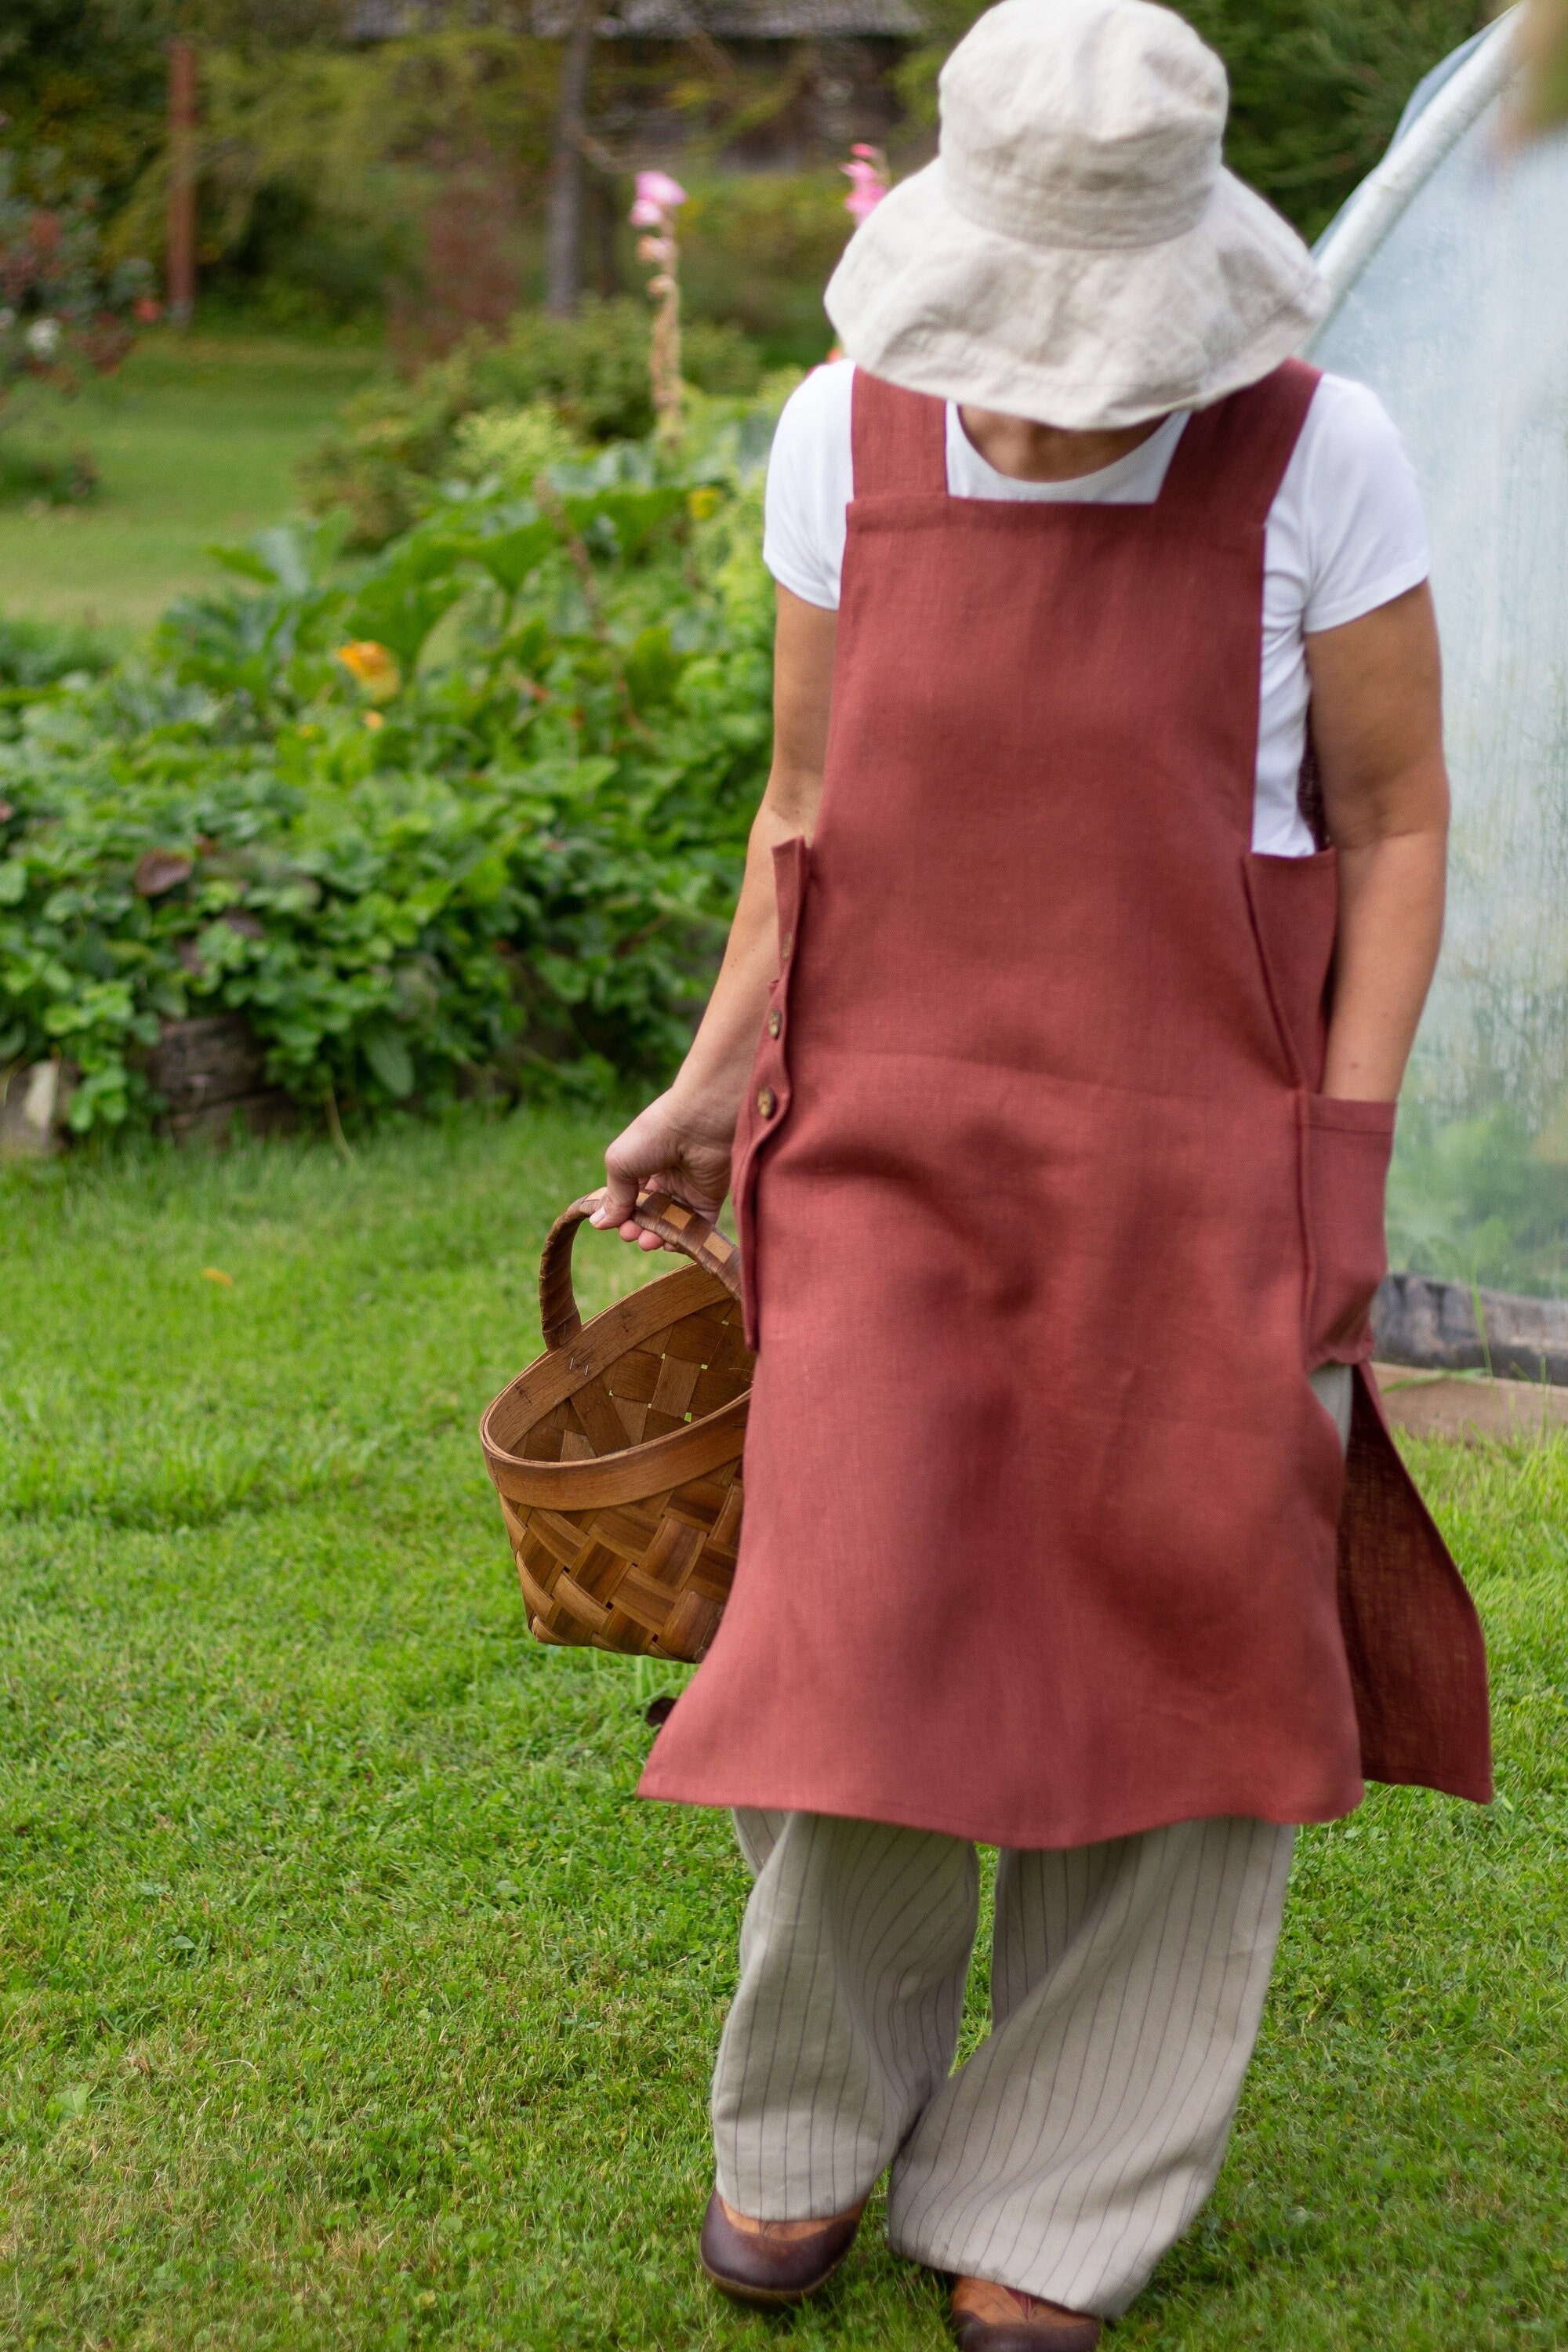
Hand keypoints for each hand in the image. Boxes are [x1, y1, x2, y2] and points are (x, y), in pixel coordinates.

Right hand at [594, 1090, 734, 1250]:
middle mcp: (665, 1177)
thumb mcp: (620, 1163)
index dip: (621, 1214)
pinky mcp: (709, 1197)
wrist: (698, 1124)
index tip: (615, 1225)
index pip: (629, 1197)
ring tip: (649, 1241)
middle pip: (649, 1213)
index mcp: (642, 1164)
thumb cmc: (653, 1136)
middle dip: (638, 1228)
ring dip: (658, 1236)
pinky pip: (697, 1225)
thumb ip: (614, 1196)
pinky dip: (684, 1238)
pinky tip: (670, 1244)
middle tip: (632, 1235)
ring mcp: (688, 1188)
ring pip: (671, 1223)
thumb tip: (599, 1223)